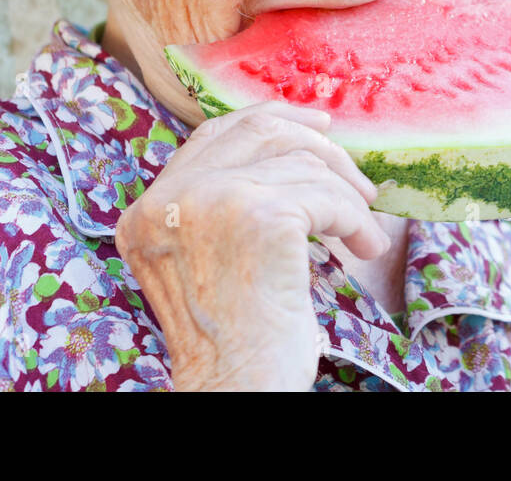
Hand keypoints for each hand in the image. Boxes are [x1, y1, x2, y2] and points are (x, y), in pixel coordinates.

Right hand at [114, 101, 388, 390]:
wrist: (237, 388)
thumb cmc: (238, 337)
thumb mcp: (211, 258)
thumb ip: (226, 203)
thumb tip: (300, 144)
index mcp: (147, 210)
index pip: (213, 135)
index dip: (272, 121)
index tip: (319, 128)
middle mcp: (168, 199)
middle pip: (260, 133)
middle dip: (321, 152)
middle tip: (360, 185)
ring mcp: (211, 202)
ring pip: (302, 166)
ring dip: (346, 199)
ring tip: (364, 236)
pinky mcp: (259, 216)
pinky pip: (327, 198)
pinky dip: (355, 221)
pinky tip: (363, 247)